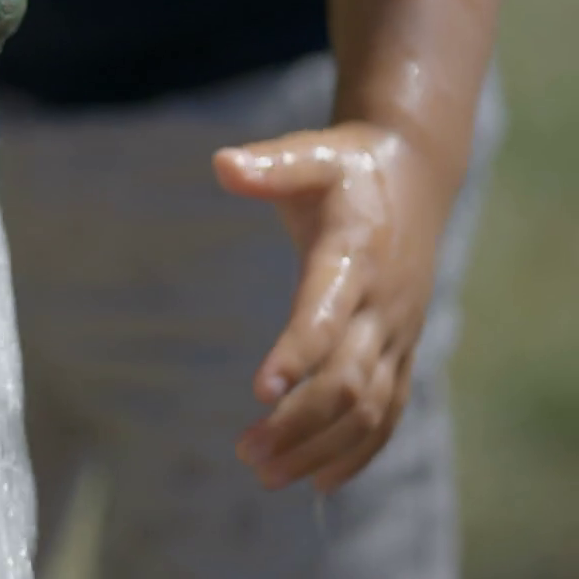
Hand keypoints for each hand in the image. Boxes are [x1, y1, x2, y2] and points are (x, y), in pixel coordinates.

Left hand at [214, 123, 451, 493]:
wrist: (413, 176)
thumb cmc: (345, 168)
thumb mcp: (309, 154)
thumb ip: (269, 166)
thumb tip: (223, 165)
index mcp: (354, 257)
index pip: (326, 314)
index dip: (297, 353)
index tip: (259, 390)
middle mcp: (381, 304)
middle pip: (347, 379)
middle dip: (298, 421)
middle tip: (245, 452)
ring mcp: (395, 332)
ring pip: (369, 407)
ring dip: (320, 447)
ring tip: (265, 473)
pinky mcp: (400, 349)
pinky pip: (388, 411)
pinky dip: (359, 450)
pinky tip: (319, 481)